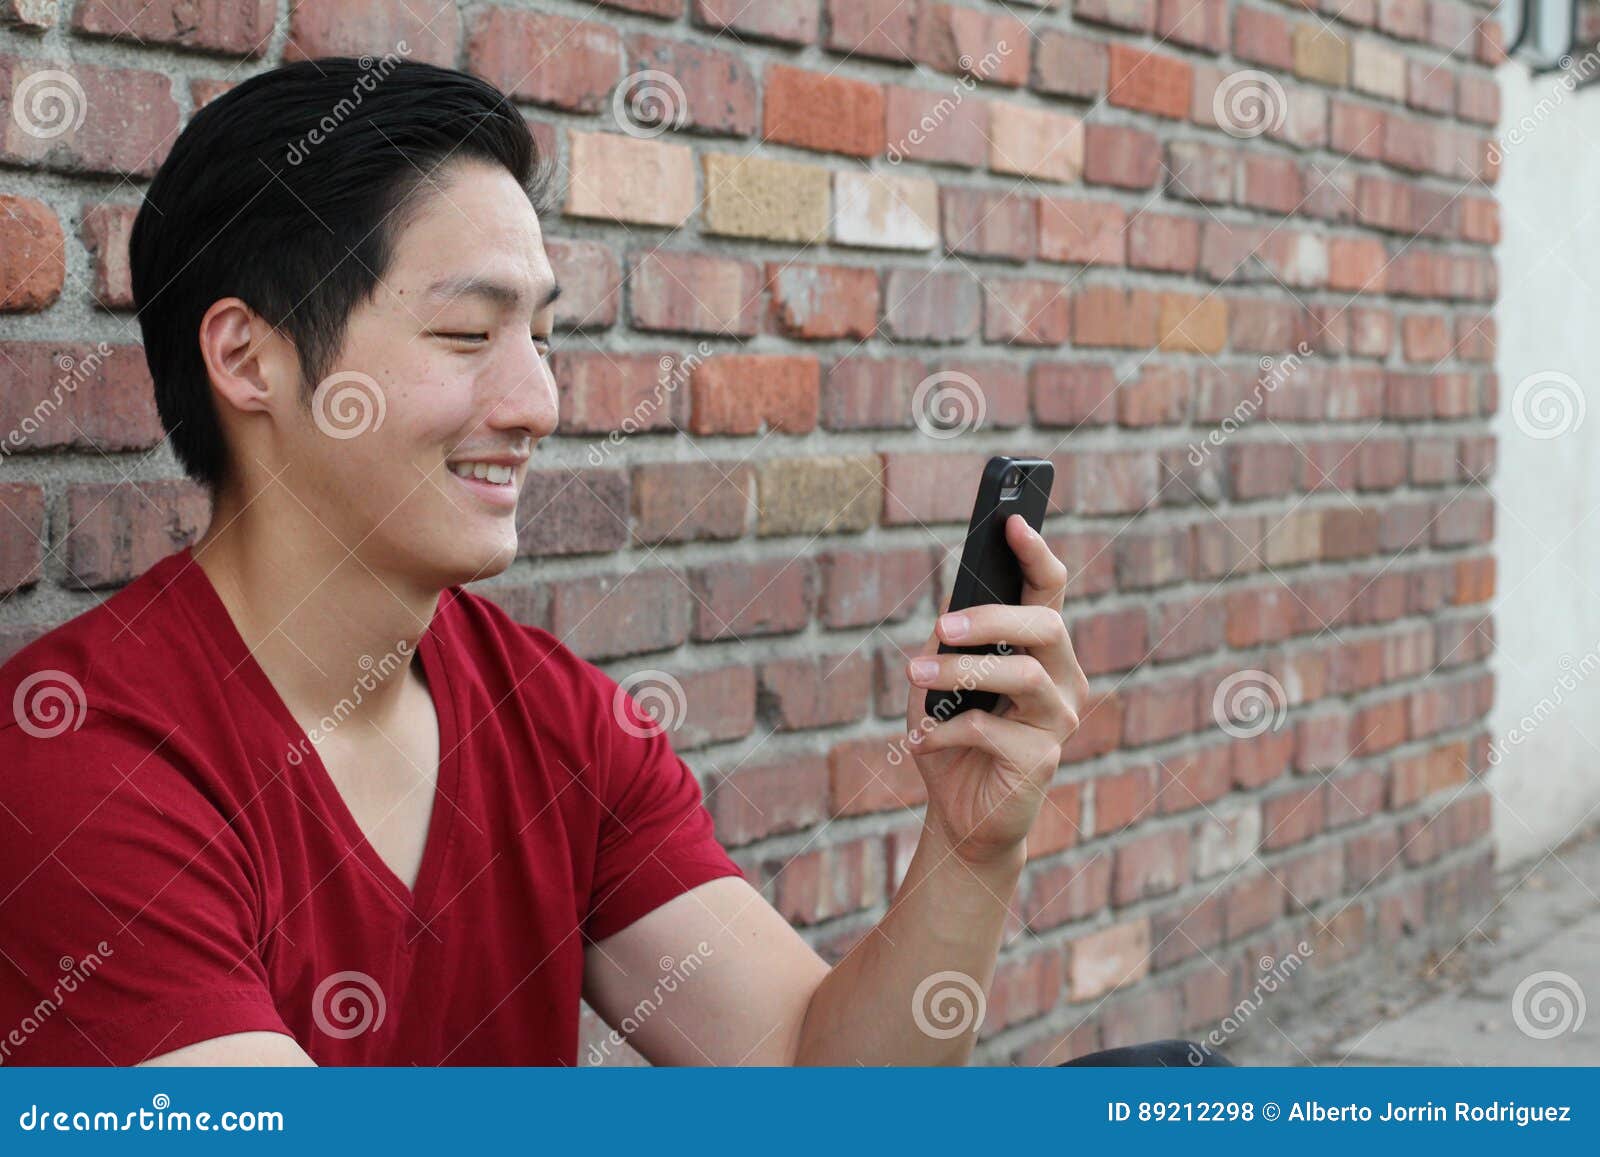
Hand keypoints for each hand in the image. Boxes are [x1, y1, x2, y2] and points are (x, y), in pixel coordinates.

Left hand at [903, 514, 1088, 867]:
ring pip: (1022, 675)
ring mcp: (1058, 720)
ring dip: (959, 673)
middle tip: (941, 626)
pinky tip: (919, 743)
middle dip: (992, 619)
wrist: (962, 817)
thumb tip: (954, 601)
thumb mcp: (944, 681)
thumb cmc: (954, 740)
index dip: (1036, 553)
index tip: (1012, 521)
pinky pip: (989, 729)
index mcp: (1042, 650)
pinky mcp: (1043, 760)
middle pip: (1046, 626)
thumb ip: (955, 640)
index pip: (1050, 591)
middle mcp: (1063, 679)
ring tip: (914, 679)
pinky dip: (944, 731)